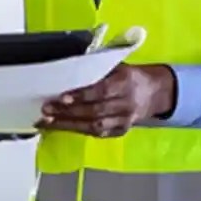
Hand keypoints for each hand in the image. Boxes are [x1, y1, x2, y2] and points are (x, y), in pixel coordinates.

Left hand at [36, 65, 174, 137]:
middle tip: (46, 110)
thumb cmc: (128, 75)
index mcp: (125, 82)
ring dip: (69, 124)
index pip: (101, 91)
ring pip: (95, 126)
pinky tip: (61, 127)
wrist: (153, 93)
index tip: (61, 97)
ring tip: (48, 121)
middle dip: (68, 112)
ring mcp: (125, 120)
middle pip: (95, 111)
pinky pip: (98, 133)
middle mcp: (126, 103)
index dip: (81, 96)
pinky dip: (78, 130)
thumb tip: (67, 69)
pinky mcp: (121, 131)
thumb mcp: (116, 66)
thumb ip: (96, 68)